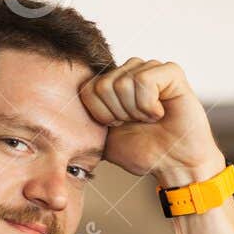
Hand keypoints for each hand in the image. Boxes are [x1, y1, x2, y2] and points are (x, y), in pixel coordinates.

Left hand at [78, 58, 222, 185]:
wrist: (175, 165)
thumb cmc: (144, 152)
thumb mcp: (104, 139)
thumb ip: (85, 124)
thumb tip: (58, 122)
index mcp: (113, 83)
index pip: (88, 89)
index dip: (102, 116)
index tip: (120, 126)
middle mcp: (131, 71)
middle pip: (104, 85)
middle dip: (119, 113)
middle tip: (138, 123)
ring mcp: (151, 68)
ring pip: (123, 83)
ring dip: (136, 111)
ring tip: (151, 118)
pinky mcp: (170, 72)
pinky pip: (144, 80)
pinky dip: (149, 105)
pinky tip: (161, 112)